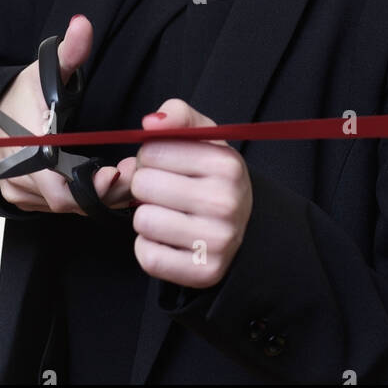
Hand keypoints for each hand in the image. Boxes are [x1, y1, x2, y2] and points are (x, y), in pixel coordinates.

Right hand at [0, 15, 137, 213]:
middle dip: (104, 192)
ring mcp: (23, 193)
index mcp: (28, 148)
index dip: (91, 185)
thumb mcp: (43, 72)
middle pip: (69, 202)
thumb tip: (83, 24)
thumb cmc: (16, 98)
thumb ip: (68, 52)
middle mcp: (22, 177)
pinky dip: (83, 198)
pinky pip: (59, 208)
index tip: (119, 171)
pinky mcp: (27, 201)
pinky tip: (109, 186)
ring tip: (131, 177)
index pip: (60, 183)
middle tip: (135, 174)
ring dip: (98, 196)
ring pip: (67, 208)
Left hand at [131, 99, 252, 287]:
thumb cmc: (212, 175)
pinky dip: (149, 247)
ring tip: (169, 213)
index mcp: (226, 163)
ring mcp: (217, 241)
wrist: (244, 224)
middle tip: (165, 190)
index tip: (167, 164)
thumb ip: (177, 114)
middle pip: (143, 184)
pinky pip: (148, 256)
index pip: (152, 150)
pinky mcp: (204, 272)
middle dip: (146, 185)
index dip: (151, 156)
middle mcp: (226, 202)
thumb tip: (150, 123)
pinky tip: (169, 239)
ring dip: (147, 216)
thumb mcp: (203, 136)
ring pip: (142, 221)